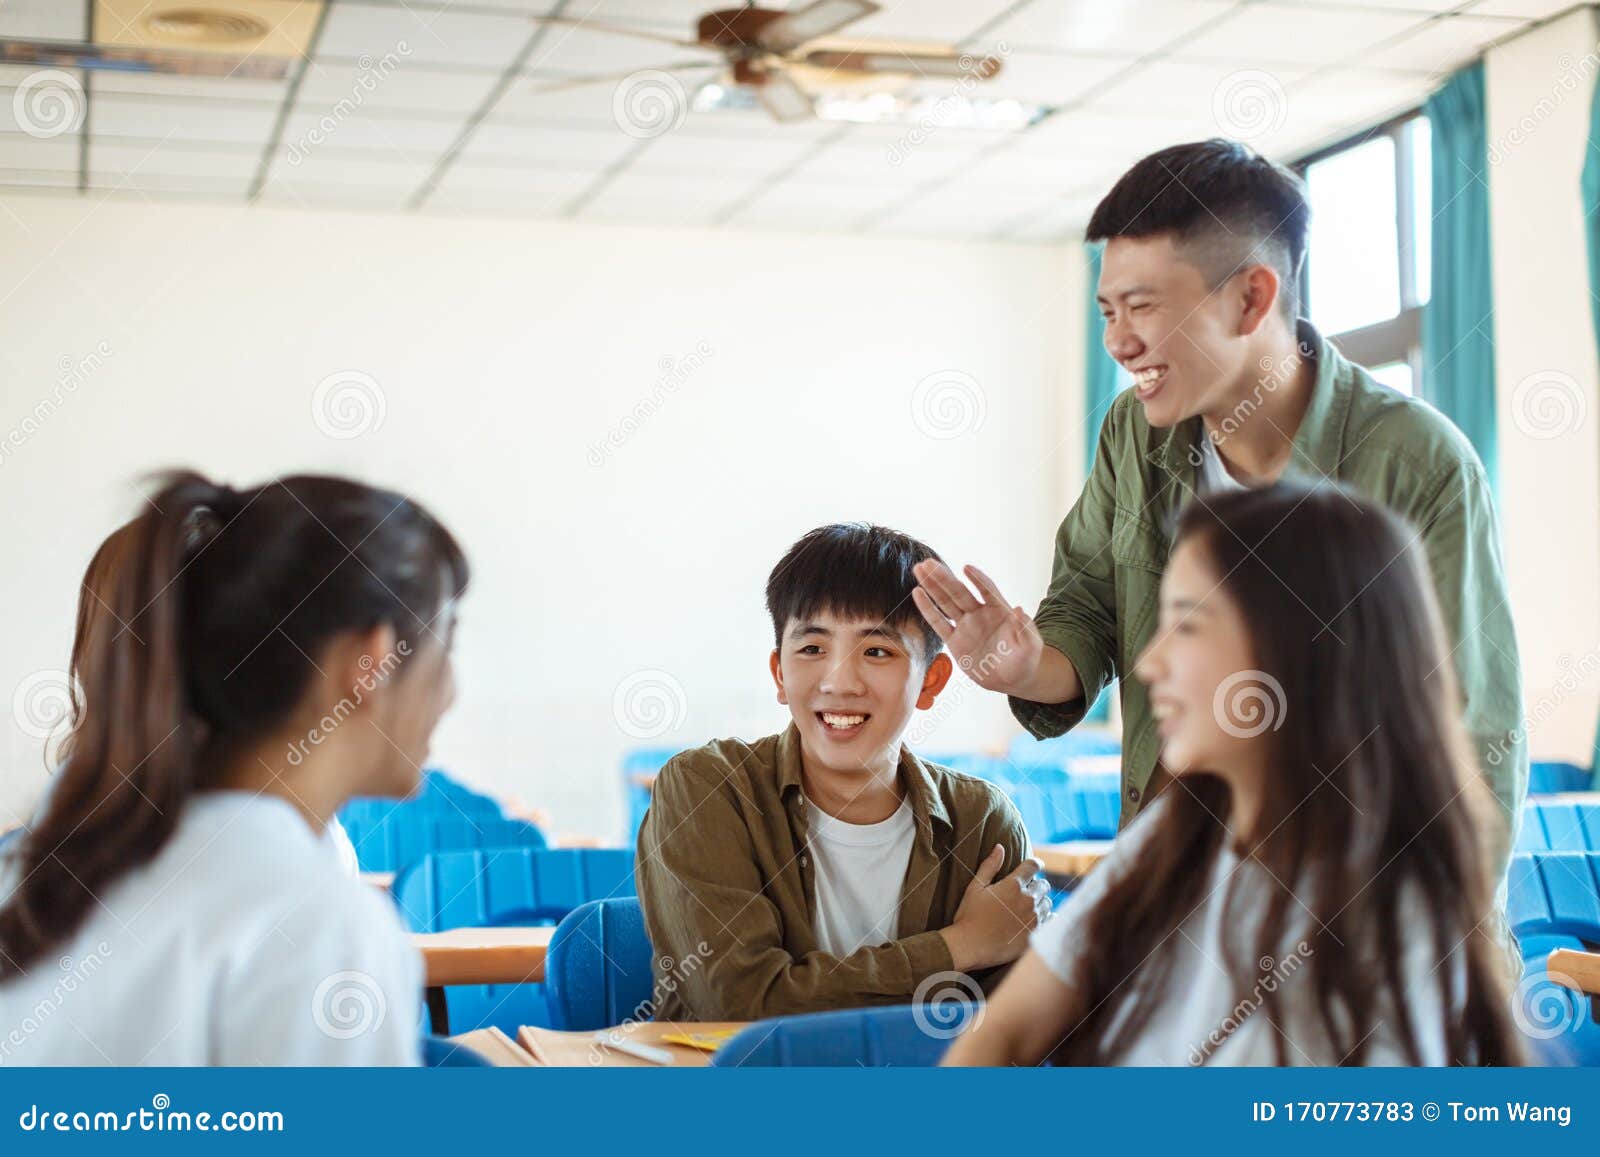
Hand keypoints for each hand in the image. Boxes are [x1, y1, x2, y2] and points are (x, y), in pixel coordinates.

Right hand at [912, 560, 1044, 695]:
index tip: (967, 568)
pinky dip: (928, 609)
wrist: (1011, 679)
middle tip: (929, 563)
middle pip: (959, 592)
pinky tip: (917, 593)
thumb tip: (1019, 609)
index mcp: (999, 611)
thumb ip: (1026, 629)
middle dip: (944, 578)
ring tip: (920, 569)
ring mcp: (966, 625)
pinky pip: (939, 623)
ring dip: (933, 586)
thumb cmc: (1024, 660)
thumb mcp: (1031, 646)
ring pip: (946, 603)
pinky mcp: (954, 640)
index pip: (987, 590)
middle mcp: (980, 614)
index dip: (978, 579)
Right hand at [940, 844, 1049, 972]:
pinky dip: (1046, 918)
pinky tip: (1036, 920)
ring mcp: (1034, 918)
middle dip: (1036, 884)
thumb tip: (1000, 847)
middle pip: (1043, 884)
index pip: (1032, 866)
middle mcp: (1028, 900)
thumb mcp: (975, 887)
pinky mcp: (1036, 934)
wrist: (970, 946)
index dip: (1035, 863)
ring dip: (1041, 901)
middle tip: (1027, 890)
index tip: (1035, 865)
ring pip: (1048, 903)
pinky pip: (1051, 921)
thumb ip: (990, 866)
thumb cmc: (969, 915)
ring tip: (1030, 906)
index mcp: (1013, 885)